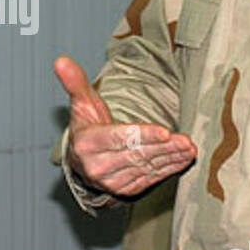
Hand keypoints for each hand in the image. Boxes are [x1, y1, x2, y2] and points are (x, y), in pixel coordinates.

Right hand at [53, 55, 196, 197]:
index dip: (143, 134)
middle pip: (136, 154)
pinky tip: (182, 159)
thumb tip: (61, 61)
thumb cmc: (86, 126)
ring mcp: (111, 181)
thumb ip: (74, 81)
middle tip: (185, 140)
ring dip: (170, 158)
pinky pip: (150, 178)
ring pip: (146, 167)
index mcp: (86, 143)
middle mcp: (97, 166)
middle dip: (164, 147)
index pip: (118, 138)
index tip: (165, 131)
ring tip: (188, 148)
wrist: (81, 161)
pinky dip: (168, 169)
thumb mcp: (80, 103)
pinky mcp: (124, 189)